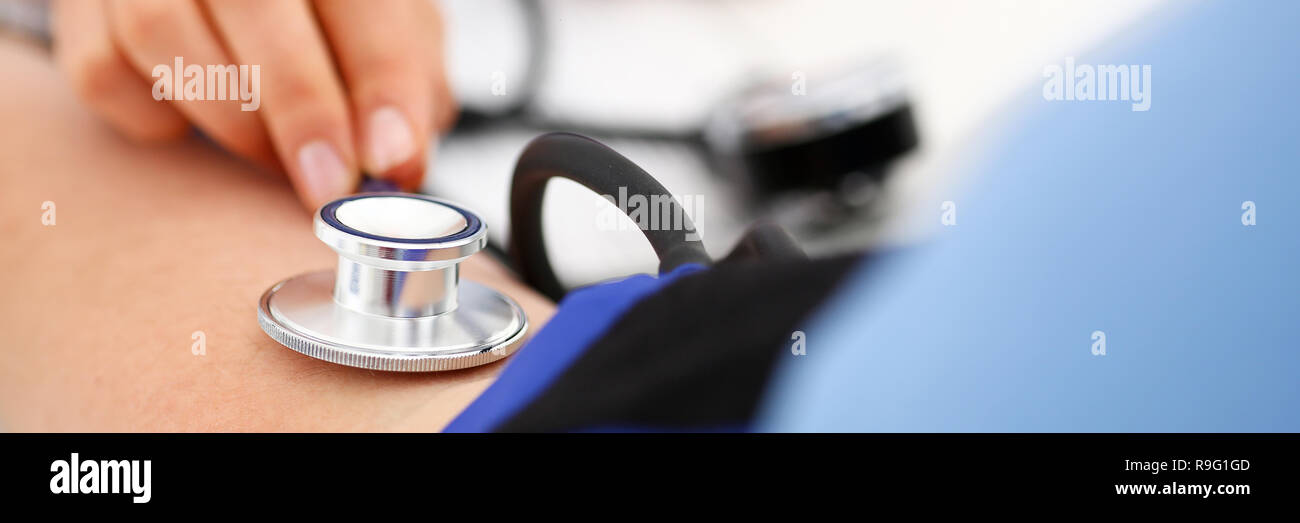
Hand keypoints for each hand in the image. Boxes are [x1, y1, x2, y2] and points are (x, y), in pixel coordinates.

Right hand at [51, 0, 456, 208]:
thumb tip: (398, 165)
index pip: (361, 3)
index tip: (391, 158)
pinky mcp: (81, 13)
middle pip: (253, 3)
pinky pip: (104, 73)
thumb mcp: (387, 34)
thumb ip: (406, 90)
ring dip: (233, 121)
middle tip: (329, 187)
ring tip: (277, 162)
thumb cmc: (326, 21)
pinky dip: (157, 121)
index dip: (381, 82)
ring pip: (161, 31)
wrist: (233, 6)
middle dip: (301, 109)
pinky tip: (200, 126)